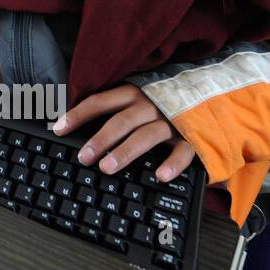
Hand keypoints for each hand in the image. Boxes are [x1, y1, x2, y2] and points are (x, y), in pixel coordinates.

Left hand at [53, 83, 195, 181]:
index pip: (100, 102)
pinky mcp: (193, 135)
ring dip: (125, 152)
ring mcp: (172, 120)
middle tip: (83, 157)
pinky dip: (173, 164)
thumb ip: (114, 109)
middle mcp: (150, 104)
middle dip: (100, 140)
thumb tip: (75, 125)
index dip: (78, 114)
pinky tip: (160, 177)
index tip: (58, 129)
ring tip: (106, 168)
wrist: (211, 93)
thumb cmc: (163, 100)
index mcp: (133, 93)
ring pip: (146, 136)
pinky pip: (184, 151)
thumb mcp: (138, 98)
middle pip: (120, 121)